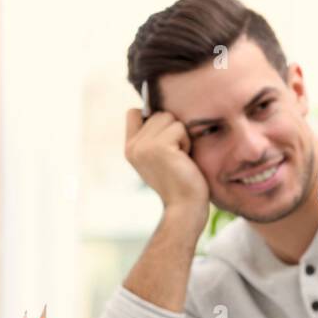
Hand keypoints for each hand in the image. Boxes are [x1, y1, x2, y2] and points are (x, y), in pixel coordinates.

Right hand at [124, 109, 209, 226]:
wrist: (185, 208)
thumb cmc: (181, 182)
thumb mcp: (161, 157)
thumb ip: (155, 136)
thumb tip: (162, 109)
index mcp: (130, 148)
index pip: (133, 113)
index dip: (152, 118)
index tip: (166, 138)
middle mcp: (133, 146)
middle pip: (158, 114)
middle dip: (174, 129)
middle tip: (176, 155)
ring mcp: (143, 146)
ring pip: (170, 118)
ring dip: (182, 135)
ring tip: (180, 157)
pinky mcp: (159, 147)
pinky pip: (180, 128)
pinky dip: (187, 142)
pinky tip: (184, 160)